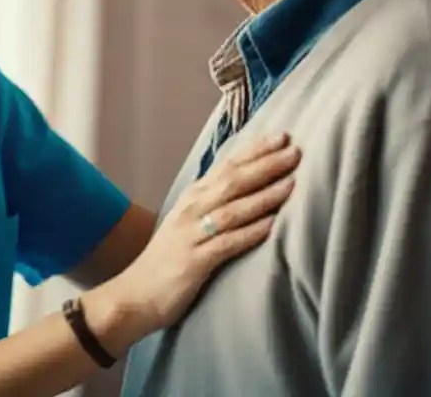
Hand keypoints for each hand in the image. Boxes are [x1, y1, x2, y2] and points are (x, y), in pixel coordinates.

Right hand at [112, 132, 299, 332]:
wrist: (136, 294)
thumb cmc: (168, 259)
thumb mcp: (188, 221)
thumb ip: (212, 202)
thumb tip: (245, 184)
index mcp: (192, 197)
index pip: (227, 165)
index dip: (255, 150)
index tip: (282, 136)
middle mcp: (191, 209)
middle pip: (232, 180)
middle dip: (265, 164)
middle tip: (294, 151)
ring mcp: (191, 234)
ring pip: (232, 209)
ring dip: (263, 196)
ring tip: (291, 184)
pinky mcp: (194, 261)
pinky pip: (227, 243)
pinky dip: (250, 233)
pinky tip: (272, 225)